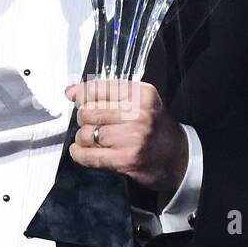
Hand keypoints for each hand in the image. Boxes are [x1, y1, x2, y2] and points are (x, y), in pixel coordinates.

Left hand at [64, 80, 187, 195]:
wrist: (177, 157)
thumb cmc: (154, 127)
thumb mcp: (138, 102)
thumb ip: (105, 93)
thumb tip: (71, 91)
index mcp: (142, 94)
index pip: (98, 88)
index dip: (82, 94)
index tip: (77, 98)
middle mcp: (139, 114)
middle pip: (89, 111)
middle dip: (84, 118)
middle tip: (92, 123)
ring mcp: (133, 138)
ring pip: (87, 134)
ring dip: (83, 138)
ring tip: (92, 138)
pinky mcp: (126, 159)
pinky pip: (90, 155)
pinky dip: (79, 154)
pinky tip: (80, 151)